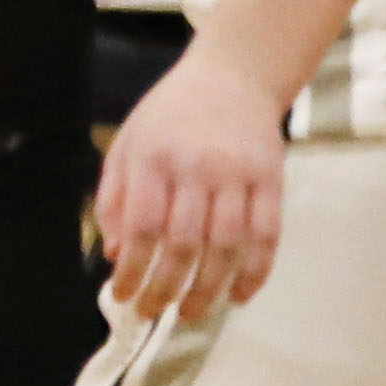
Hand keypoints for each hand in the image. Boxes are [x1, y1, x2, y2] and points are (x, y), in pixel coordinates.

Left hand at [94, 42, 287, 323]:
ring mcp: (239, 172)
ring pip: (226, 245)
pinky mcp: (272, 177)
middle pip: (184, 244)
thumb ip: (114, 198)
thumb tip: (115, 255)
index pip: (141, 228)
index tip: (123, 298)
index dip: (132, 271)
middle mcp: (197, 166)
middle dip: (166, 289)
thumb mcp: (127, 144)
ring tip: (192, 313)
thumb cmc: (172, 113)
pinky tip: (242, 294)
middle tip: (153, 313)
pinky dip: (257, 270)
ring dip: (209, 288)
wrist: (235, 72)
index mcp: (154, 159)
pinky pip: (268, 232)